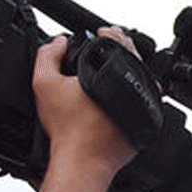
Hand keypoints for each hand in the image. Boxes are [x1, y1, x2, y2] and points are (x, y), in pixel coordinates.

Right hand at [32, 31, 139, 176]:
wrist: (83, 159)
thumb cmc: (67, 127)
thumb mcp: (44, 84)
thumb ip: (48, 55)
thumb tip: (60, 41)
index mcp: (112, 73)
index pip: (118, 41)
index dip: (110, 33)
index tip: (103, 32)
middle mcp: (134, 87)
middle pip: (134, 57)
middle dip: (122, 47)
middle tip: (109, 47)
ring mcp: (144, 105)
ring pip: (143, 77)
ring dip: (131, 68)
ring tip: (114, 68)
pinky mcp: (148, 121)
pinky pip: (145, 98)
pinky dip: (136, 89)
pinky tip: (122, 91)